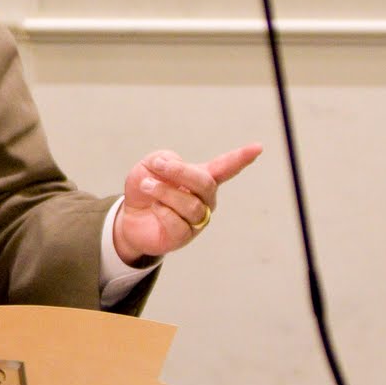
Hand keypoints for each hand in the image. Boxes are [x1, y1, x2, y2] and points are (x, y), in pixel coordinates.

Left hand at [112, 142, 260, 263]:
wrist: (128, 217)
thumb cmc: (144, 188)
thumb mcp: (150, 165)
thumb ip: (164, 159)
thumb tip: (175, 166)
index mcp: (201, 179)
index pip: (225, 167)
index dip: (241, 158)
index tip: (258, 147)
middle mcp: (205, 200)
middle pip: (205, 183)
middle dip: (180, 171)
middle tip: (158, 165)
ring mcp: (196, 220)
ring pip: (191, 204)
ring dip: (164, 191)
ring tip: (146, 185)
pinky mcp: (183, 237)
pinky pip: (177, 222)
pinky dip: (162, 210)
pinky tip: (154, 207)